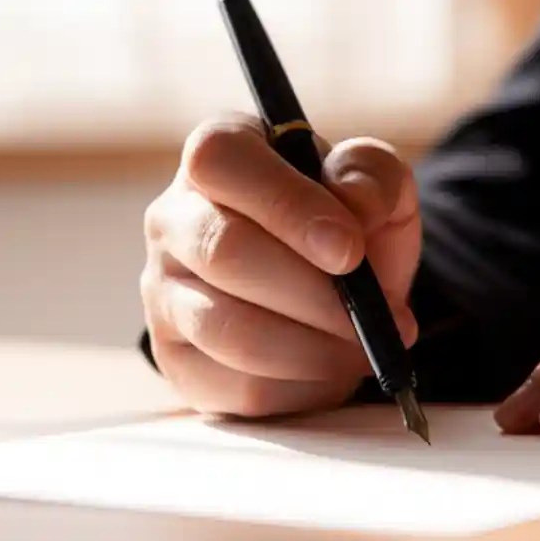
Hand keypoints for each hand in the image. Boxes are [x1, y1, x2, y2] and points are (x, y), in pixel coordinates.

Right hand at [140, 112, 421, 416]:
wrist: (330, 292)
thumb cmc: (344, 224)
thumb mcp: (375, 186)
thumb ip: (373, 177)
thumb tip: (355, 204)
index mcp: (218, 154)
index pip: (222, 161)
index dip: (287, 205)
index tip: (349, 251)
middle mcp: (173, 218)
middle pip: (224, 251)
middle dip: (313, 292)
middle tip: (374, 315)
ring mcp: (164, 292)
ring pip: (229, 329)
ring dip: (313, 347)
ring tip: (365, 347)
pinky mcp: (177, 359)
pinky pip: (236, 386)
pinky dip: (300, 386)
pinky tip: (331, 368)